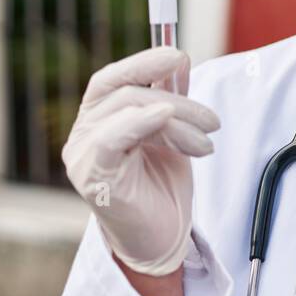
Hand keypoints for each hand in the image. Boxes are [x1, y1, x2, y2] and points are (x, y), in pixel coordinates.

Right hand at [62, 48, 219, 275]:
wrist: (161, 239)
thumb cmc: (161, 189)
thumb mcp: (172, 135)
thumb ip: (170, 99)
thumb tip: (178, 61)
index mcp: (98, 121)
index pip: (112, 79)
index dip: (144, 62)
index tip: (179, 56)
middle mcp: (83, 135)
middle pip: (126, 93)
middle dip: (177, 100)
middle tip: (212, 121)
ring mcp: (83, 156)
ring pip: (128, 110)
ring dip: (177, 121)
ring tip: (205, 145)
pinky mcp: (93, 176)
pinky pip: (112, 137)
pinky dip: (141, 121)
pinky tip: (167, 118)